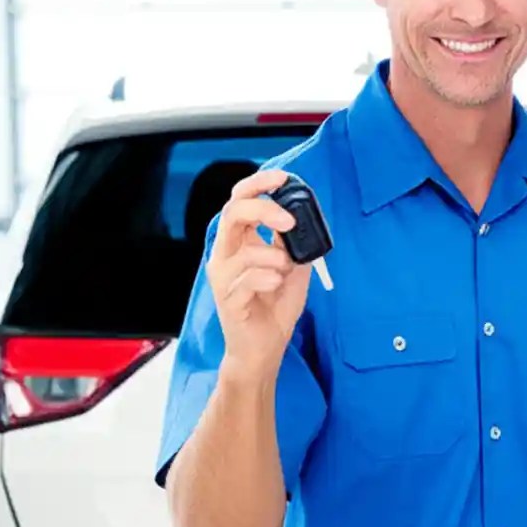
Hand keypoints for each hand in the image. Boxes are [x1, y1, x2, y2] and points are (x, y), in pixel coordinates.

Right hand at [206, 169, 311, 373]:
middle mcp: (225, 255)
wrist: (265, 348)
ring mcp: (223, 277)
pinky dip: (269, 279)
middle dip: (262, 209)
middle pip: (232, 213)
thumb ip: (293, 240)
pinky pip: (247, 280)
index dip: (257, 184)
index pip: (238, 200)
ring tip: (285, 271)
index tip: (282, 178)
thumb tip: (303, 214)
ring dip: (274, 257)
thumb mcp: (293, 265)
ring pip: (243, 251)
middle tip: (288, 221)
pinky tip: (276, 285)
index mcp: (239, 241)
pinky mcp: (228, 300)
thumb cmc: (275, 305)